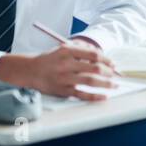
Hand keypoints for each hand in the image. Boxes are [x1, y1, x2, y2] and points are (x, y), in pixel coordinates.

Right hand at [0, 43, 118, 100]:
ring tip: (114, 85)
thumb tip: (101, 56)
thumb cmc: (50, 59)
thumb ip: (81, 49)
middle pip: (93, 68)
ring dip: (106, 83)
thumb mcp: (63, 48)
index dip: (106, 59)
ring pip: (90, 81)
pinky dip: (94, 96)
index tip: (112, 63)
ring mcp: (64, 78)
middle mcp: (65, 64)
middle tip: (115, 74)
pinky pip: (82, 94)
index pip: (92, 54)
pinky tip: (104, 96)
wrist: (30, 71)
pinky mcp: (63, 90)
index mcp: (66, 51)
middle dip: (108, 72)